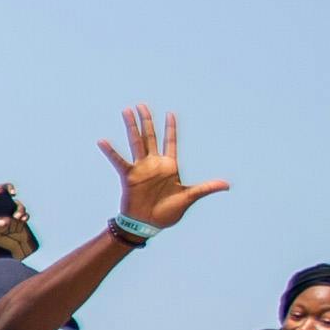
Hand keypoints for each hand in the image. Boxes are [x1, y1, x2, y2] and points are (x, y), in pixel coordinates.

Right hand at [107, 104, 227, 237]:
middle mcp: (154, 164)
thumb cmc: (167, 212)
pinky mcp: (129, 176)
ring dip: (131, 127)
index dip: (171, 128)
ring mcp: (141, 168)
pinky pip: (119, 161)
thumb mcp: (189, 197)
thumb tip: (226, 185)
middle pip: (150, 137)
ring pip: (136, 142)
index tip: (171, 114)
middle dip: (147, 120)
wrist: (148, 224)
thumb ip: (206, 188)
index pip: (171, 142)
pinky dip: (111, 151)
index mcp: (169, 166)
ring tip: (127, 111)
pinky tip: (103, 141)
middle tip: (141, 105)